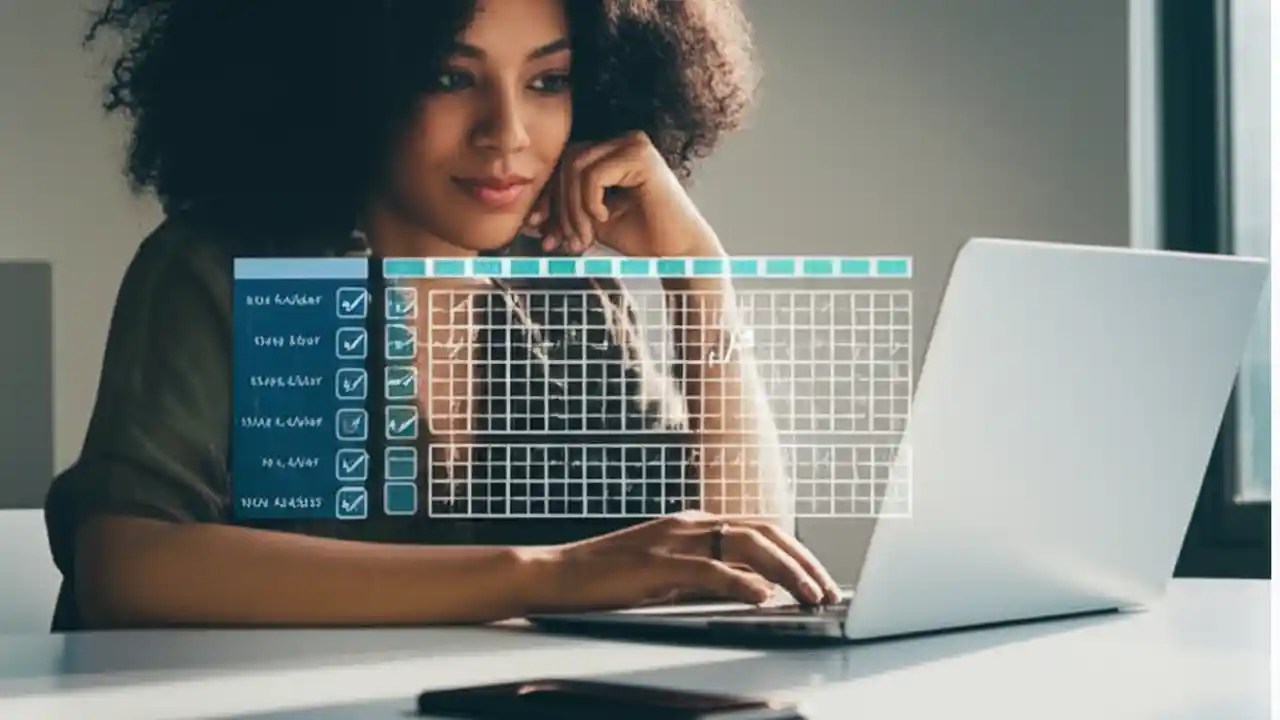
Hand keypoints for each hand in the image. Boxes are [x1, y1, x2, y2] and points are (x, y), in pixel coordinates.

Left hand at [523, 131, 723, 258]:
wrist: (677, 253)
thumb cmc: (642, 237)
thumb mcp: (592, 222)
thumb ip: (565, 212)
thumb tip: (528, 218)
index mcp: (612, 152)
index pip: (565, 163)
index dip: (549, 197)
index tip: (539, 231)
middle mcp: (623, 141)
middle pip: (567, 161)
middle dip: (559, 205)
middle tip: (566, 241)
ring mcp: (633, 143)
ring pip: (577, 166)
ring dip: (573, 208)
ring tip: (584, 237)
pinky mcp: (641, 155)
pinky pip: (594, 174)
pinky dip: (591, 201)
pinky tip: (605, 218)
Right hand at [530, 511, 841, 612]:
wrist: (556, 575)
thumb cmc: (608, 577)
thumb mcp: (667, 573)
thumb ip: (706, 575)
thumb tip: (754, 590)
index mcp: (693, 523)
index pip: (760, 528)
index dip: (797, 552)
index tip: (821, 578)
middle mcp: (689, 524)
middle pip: (763, 532)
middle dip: (803, 561)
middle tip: (829, 590)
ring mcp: (673, 540)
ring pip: (746, 545)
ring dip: (785, 572)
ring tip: (809, 595)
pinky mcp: (656, 564)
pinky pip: (709, 569)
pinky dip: (741, 582)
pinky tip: (764, 597)